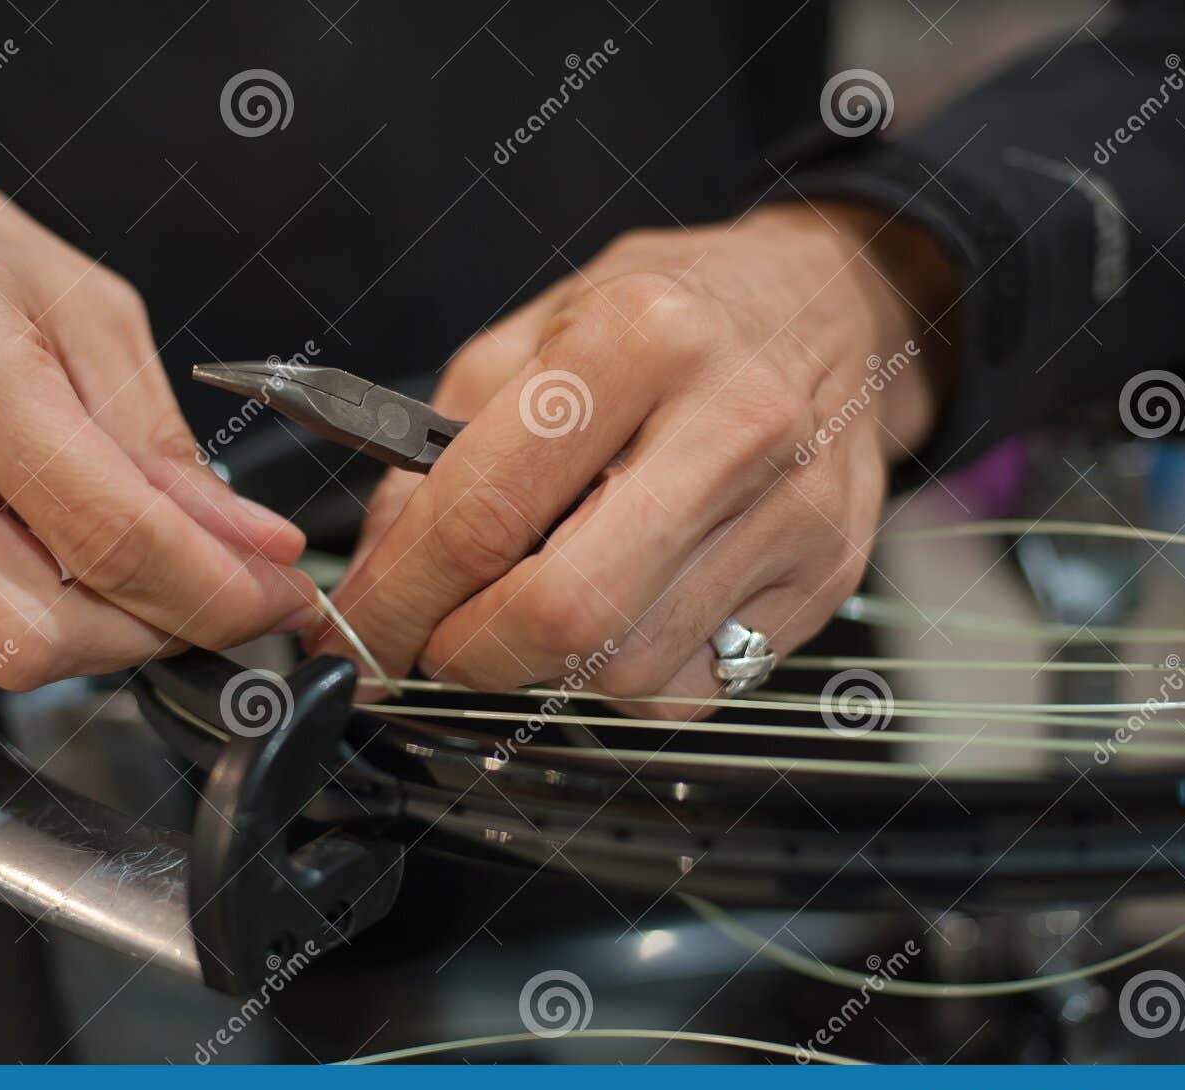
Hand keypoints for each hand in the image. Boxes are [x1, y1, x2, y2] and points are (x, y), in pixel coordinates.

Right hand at [0, 139, 315, 691]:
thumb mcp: (88, 310)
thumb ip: (166, 444)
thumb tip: (250, 548)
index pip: (110, 533)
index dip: (216, 590)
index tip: (274, 598)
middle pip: (37, 633)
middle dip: (144, 634)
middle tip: (188, 590)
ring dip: (74, 636)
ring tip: (86, 552)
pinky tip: (5, 553)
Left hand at [309, 204, 953, 714]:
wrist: (832, 305)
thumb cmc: (672, 316)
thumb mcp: (536, 334)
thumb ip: (441, 449)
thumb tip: (377, 575)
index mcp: (637, 341)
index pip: (485, 511)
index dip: (397, 598)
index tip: (352, 636)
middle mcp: (730, 425)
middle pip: (565, 613)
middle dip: (469, 653)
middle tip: (437, 642)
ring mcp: (793, 510)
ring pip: (626, 669)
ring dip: (547, 666)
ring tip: (538, 602)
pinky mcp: (825, 577)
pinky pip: (693, 688)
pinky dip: (627, 677)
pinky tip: (626, 609)